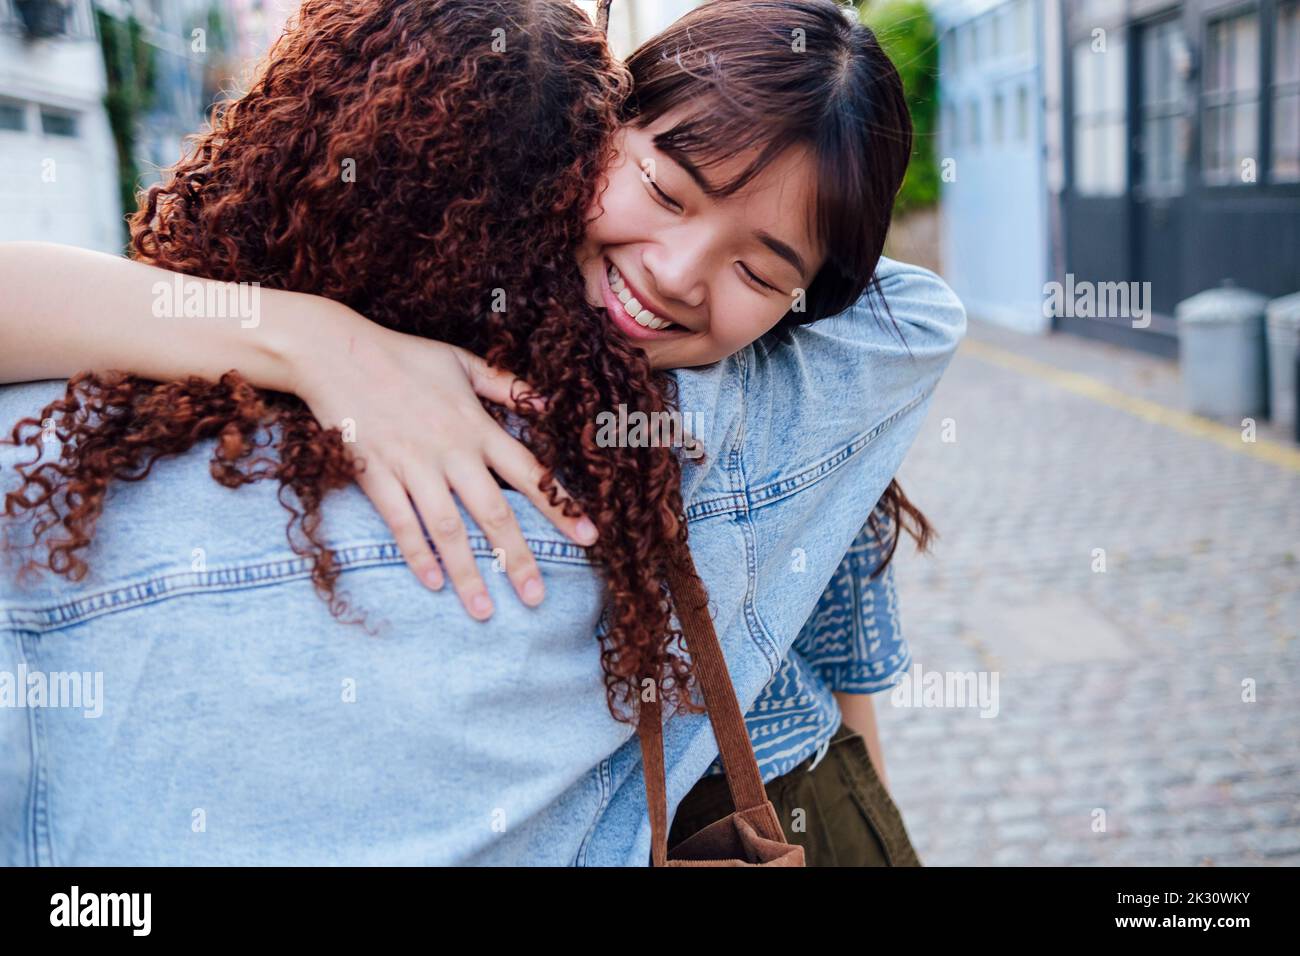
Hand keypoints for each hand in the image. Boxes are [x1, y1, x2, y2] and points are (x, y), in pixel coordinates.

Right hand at [291, 305, 596, 619]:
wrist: (334, 353)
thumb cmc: (402, 355)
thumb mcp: (461, 361)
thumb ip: (506, 385)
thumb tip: (547, 400)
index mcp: (476, 427)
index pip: (530, 473)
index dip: (561, 507)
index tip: (589, 538)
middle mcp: (451, 452)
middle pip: (493, 513)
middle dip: (517, 558)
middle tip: (536, 599)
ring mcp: (412, 466)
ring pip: (447, 528)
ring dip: (468, 572)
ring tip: (485, 611)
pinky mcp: (376, 475)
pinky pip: (400, 522)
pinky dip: (416, 554)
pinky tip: (433, 584)